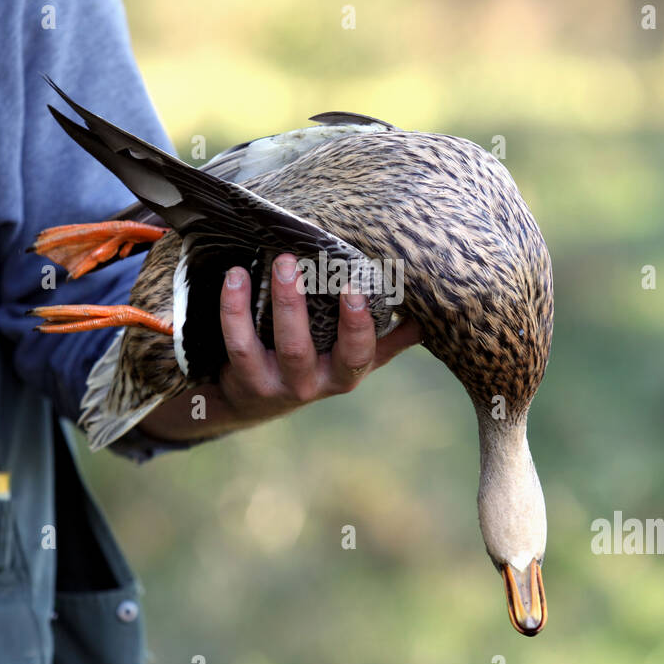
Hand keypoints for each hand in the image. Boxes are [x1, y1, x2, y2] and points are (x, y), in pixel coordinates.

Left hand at [137, 253, 420, 440]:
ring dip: (270, 303)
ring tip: (273, 262)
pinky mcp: (245, 378)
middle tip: (292, 260)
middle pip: (302, 348)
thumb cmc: (318, 366)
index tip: (354, 287)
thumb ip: (390, 339)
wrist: (261, 402)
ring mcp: (276, 383)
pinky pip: (238, 344)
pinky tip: (234, 276)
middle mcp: (312, 384)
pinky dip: (234, 310)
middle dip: (296, 305)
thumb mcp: (355, 360)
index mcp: (345, 375)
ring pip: (269, 345)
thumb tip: (430, 313)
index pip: (357, 353)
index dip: (356, 324)